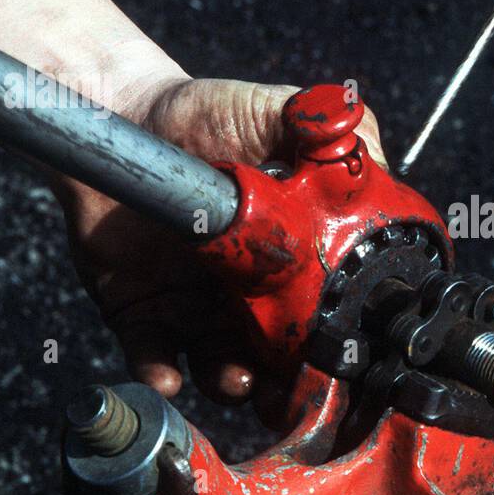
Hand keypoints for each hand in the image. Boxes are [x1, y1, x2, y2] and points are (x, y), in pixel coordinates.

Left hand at [54, 77, 386, 417]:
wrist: (119, 112)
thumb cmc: (204, 111)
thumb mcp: (274, 110)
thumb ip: (323, 127)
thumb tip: (374, 161)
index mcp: (290, 256)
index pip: (323, 308)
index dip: (333, 337)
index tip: (342, 355)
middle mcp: (249, 290)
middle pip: (280, 354)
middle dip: (289, 381)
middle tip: (292, 385)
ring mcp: (195, 307)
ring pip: (221, 369)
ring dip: (231, 383)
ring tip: (236, 377)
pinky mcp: (140, 313)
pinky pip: (151, 359)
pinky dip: (159, 375)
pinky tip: (166, 375)